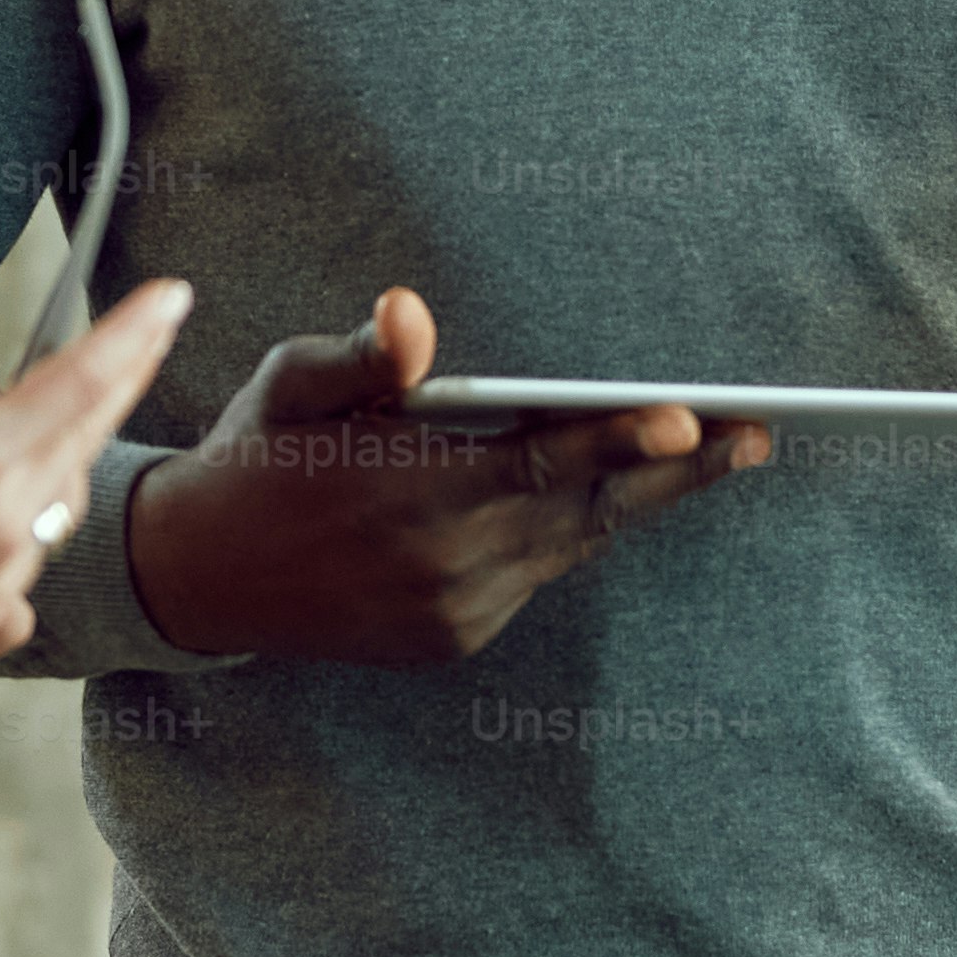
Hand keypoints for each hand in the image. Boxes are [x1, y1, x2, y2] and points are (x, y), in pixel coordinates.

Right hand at [0, 267, 195, 699]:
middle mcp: (0, 530)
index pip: (81, 383)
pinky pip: (23, 574)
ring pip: (56, 509)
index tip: (172, 299)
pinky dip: (7, 545)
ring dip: (43, 469)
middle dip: (117, 385)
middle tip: (141, 339)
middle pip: (85, 441)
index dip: (133, 334)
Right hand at [124, 286, 767, 666]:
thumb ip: (361, 357)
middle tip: (759, 436)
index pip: (540, 461)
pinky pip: (536, 574)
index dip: (620, 441)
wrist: (196, 578)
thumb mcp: (292, 387)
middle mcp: (441, 563)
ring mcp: (452, 611)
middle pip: (586, 511)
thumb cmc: (256, 456)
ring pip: (571, 545)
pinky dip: (571, 531)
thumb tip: (411, 318)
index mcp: (407, 492)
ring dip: (637, 500)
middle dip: (677, 474)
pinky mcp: (453, 638)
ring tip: (714, 453)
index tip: (690, 420)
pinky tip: (609, 494)